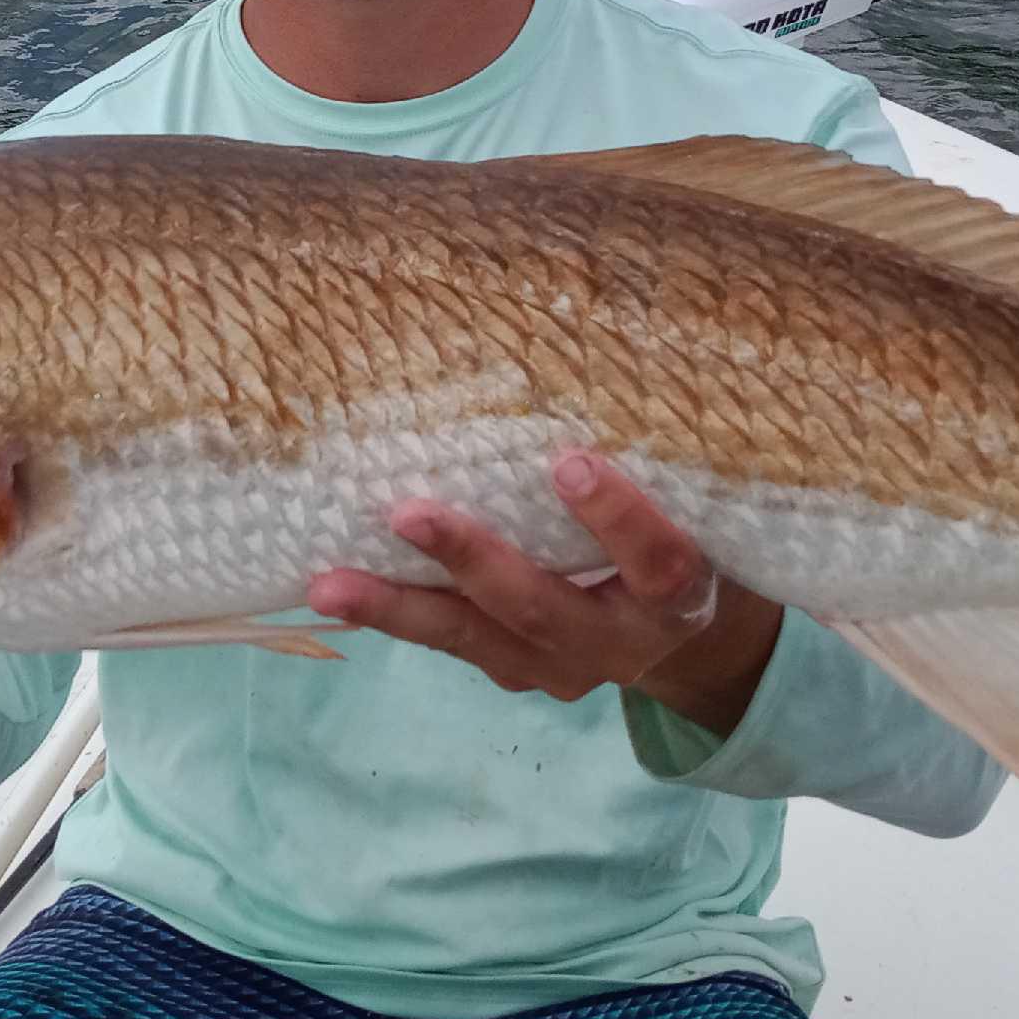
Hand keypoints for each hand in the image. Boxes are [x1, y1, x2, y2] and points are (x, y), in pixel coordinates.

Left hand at [306, 451, 783, 730]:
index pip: (658, 563)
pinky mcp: (515, 673)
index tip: (569, 462)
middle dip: (472, 561)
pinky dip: (393, 614)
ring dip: (399, 606)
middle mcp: (620, 645)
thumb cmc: (680, 528)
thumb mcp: (689, 501)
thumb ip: (649, 459)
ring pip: (475, 637)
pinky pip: (450, 642)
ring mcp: (561, 669)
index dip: (617, 517)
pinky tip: (334, 591)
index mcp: (680, 597)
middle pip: (542, 608)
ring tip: (329, 584)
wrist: (681, 632)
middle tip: (408, 515)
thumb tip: (578, 345)